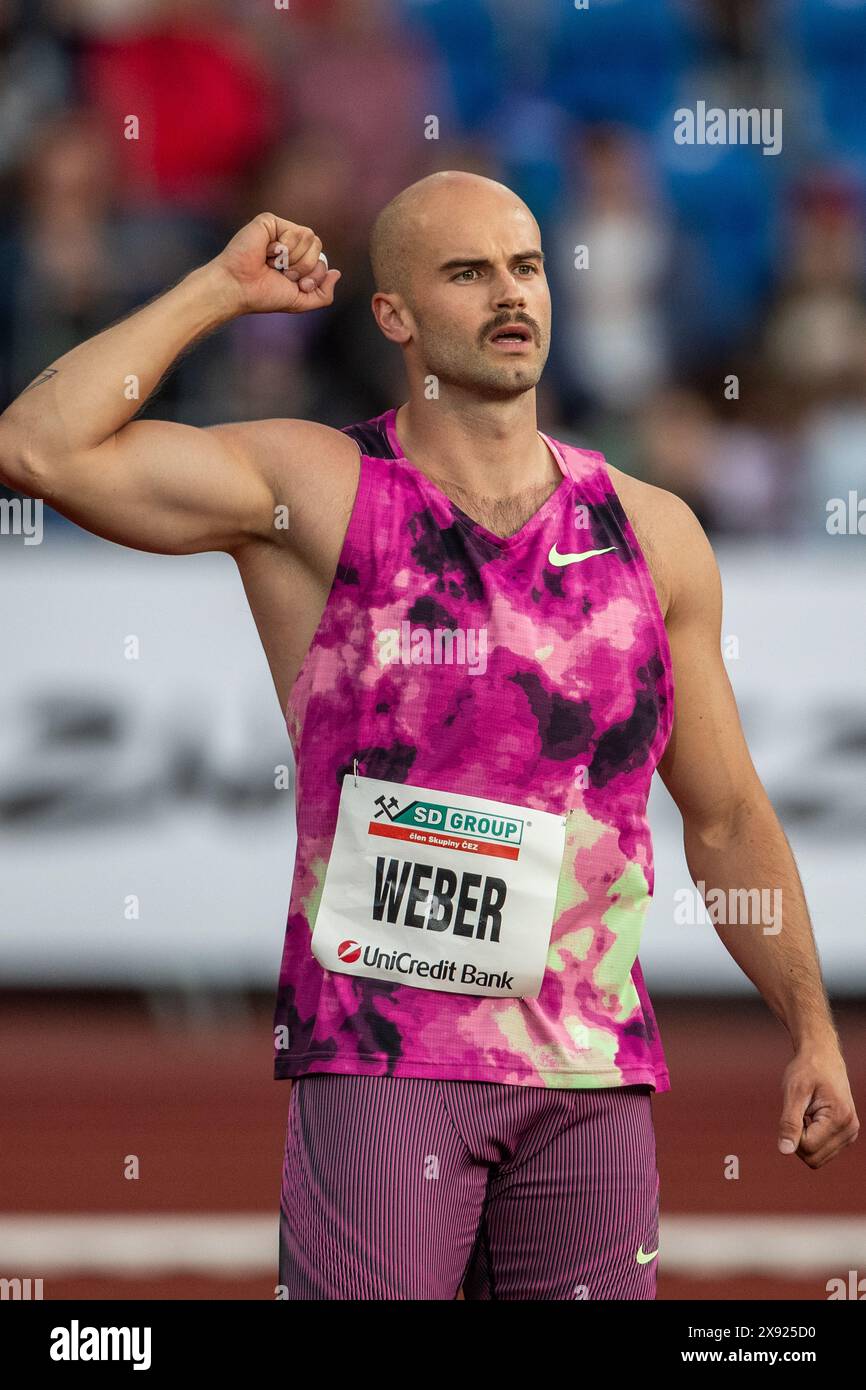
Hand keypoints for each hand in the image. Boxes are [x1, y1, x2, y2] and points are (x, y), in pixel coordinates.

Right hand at [209, 212, 341, 315]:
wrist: (240, 288)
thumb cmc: (264, 295)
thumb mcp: (300, 302)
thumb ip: (324, 294)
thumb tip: (337, 273)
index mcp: (297, 259)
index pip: (322, 260)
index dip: (313, 276)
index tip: (295, 285)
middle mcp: (290, 243)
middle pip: (318, 246)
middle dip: (304, 267)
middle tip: (281, 273)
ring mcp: (280, 230)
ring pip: (310, 237)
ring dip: (293, 259)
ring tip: (272, 263)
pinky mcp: (270, 221)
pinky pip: (295, 231)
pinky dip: (283, 248)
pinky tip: (266, 252)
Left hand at [777, 1039, 858, 1167]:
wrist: (822, 1056)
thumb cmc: (807, 1070)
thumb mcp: (794, 1092)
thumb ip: (789, 1123)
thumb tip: (784, 1151)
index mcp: (840, 1118)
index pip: (808, 1147)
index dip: (792, 1133)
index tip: (794, 1110)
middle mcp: (850, 1130)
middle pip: (814, 1159)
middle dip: (798, 1140)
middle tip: (799, 1113)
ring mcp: (850, 1134)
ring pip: (818, 1158)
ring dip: (804, 1140)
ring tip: (806, 1114)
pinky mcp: (846, 1135)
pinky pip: (822, 1151)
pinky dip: (811, 1139)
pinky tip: (811, 1118)